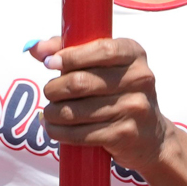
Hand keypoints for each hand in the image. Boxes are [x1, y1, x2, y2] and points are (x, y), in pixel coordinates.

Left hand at [29, 36, 175, 171]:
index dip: (71, 56)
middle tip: (48, 92)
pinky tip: (53, 128)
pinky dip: (59, 132)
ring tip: (49, 112)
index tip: (49, 63)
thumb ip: (69, 51)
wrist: (151, 137)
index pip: (101, 49)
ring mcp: (134, 107)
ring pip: (76, 111)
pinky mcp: (125, 134)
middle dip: (54, 88)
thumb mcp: (103, 66)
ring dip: (52, 113)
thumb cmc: (118, 94)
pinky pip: (81, 134)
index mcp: (134, 54)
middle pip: (81, 82)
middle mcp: (139, 78)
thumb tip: (34, 48)